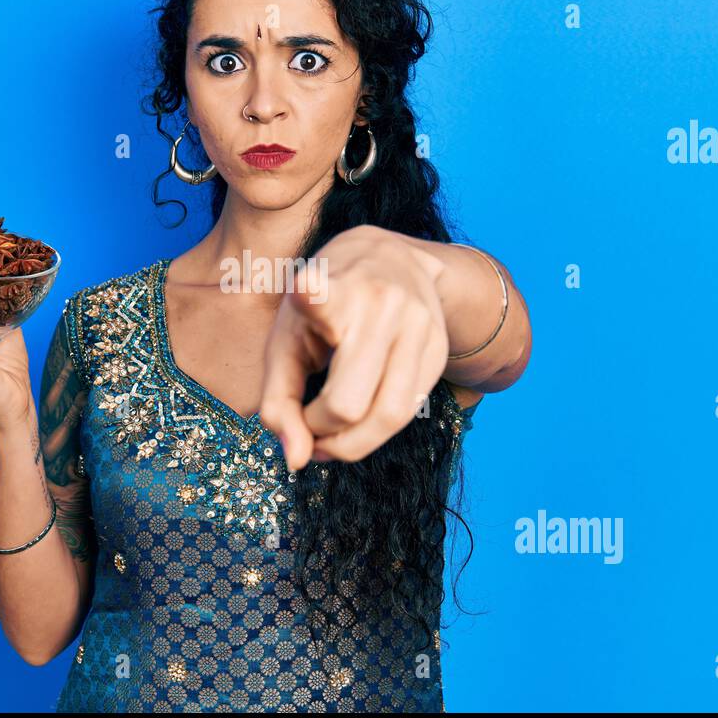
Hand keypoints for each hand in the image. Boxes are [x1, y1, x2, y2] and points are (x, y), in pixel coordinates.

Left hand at [258, 225, 449, 471]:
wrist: (390, 257)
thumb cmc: (321, 306)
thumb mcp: (286, 338)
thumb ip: (278, 402)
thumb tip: (296, 460)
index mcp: (331, 290)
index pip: (324, 296)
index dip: (313, 295)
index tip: (306, 287)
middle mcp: (380, 303)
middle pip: (348, 403)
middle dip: (322, 432)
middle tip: (307, 427)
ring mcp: (417, 324)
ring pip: (389, 416)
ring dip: (352, 443)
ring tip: (329, 438)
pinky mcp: (438, 347)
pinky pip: (409, 411)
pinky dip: (377, 430)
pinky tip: (358, 420)